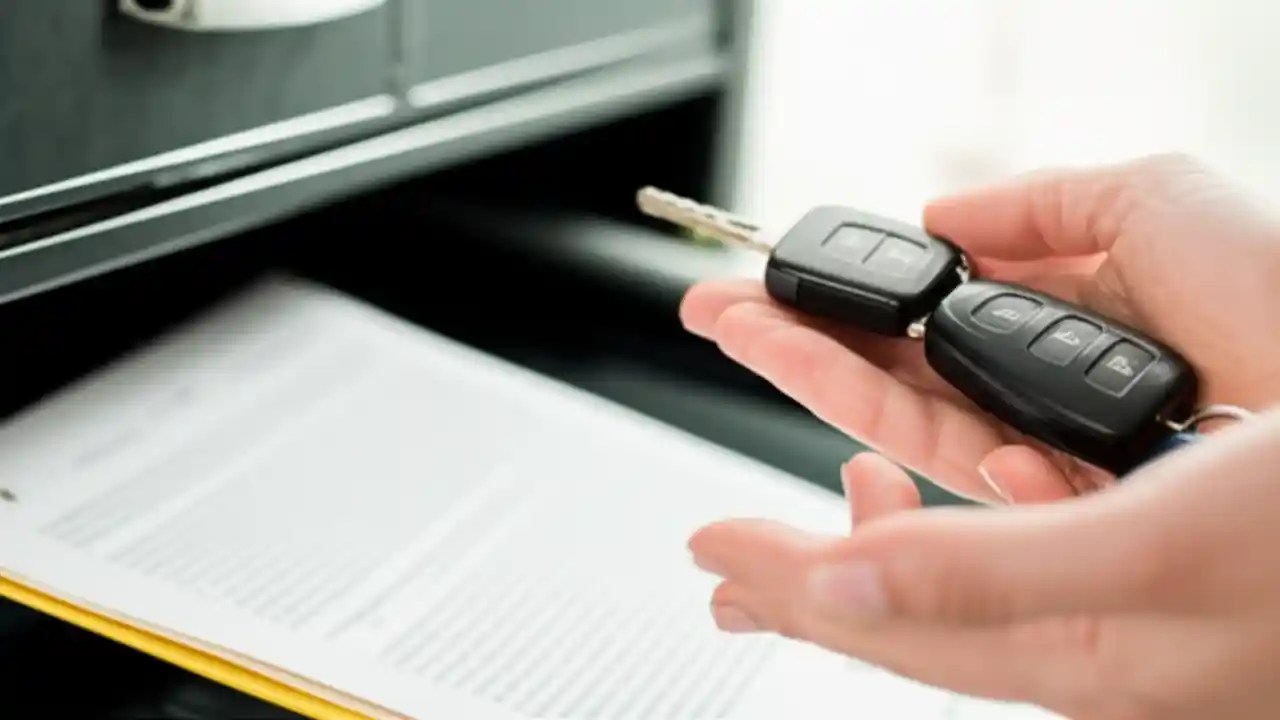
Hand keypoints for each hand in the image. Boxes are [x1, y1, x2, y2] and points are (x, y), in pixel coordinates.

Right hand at [681, 154, 1279, 501]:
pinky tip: (897, 433)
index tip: (774, 286)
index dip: (841, 312)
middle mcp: (1050, 413)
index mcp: (1060, 339)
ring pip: (919, 441)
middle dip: (799, 350)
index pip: (922, 334)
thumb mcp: (1155, 205)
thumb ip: (1039, 205)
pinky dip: (947, 465)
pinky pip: (991, 504)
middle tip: (720, 316)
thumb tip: (941, 216)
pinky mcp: (1087, 529)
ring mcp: (1065, 474)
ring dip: (826, 389)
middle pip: (898, 389)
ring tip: (755, 342)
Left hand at [690, 411, 1279, 719]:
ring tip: (814, 520)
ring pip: (953, 593)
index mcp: (1067, 652)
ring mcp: (1111, 622)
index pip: (881, 632)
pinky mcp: (1144, 582)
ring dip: (871, 552)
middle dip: (800, 582)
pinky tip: (942, 501)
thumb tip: (842, 589)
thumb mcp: (1154, 559)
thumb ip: (988, 580)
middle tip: (722, 559)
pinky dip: (958, 528)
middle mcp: (1077, 649)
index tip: (707, 551)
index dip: (784, 588)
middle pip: (900, 622)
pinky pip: (1020, 565)